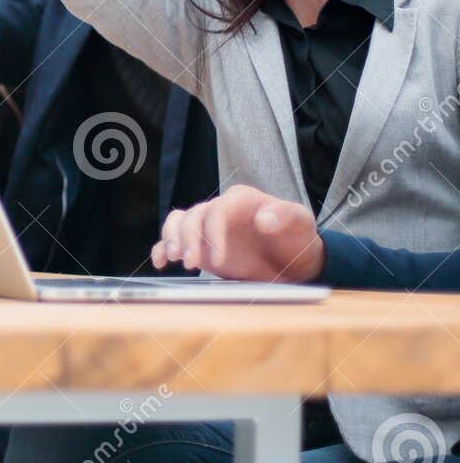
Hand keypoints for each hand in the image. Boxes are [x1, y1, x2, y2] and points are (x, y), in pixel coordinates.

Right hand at [151, 185, 325, 282]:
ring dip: (172, 240)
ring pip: (179, 223)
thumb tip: (264, 219)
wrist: (292, 262)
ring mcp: (207, 226)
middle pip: (193, 216)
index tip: (220, 259)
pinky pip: (173, 238)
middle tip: (190, 263)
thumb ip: (286, 217)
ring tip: (174, 259)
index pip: (217, 209)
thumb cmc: (297, 239)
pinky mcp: (199, 243)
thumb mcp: (301, 225)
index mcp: (241, 199)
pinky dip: (163, 248)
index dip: (214, 232)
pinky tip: (161, 261)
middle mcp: (220, 208)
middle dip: (188, 239)